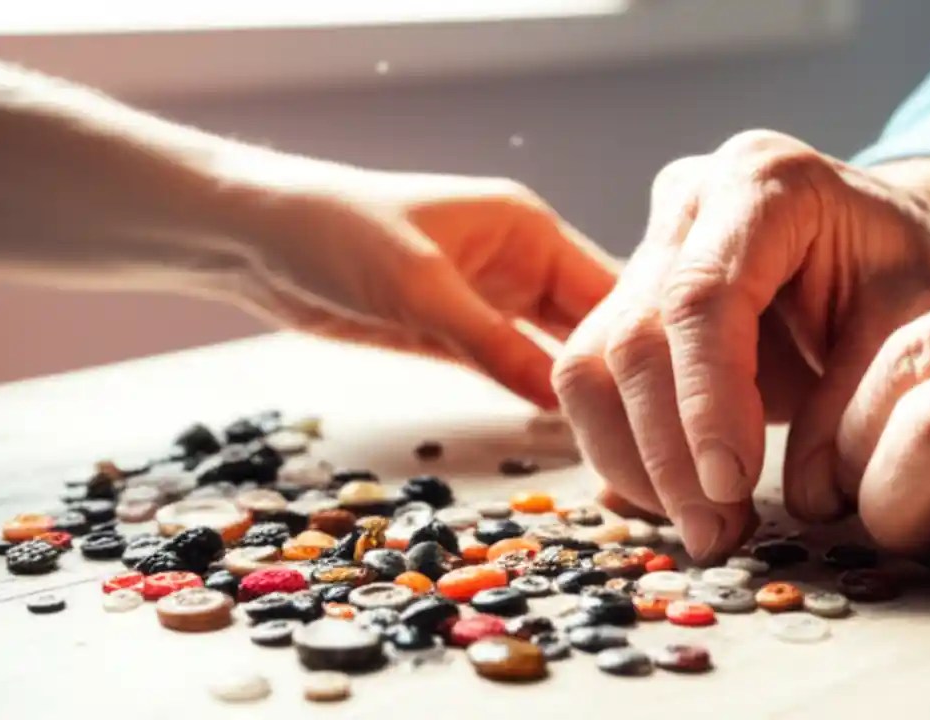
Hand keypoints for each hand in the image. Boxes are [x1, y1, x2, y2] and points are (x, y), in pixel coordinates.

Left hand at [215, 168, 616, 407]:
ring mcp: (491, 299)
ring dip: (578, 387)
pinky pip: (512, 367)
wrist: (259, 239)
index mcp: (527, 227)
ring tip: (620, 437)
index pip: (607, 284)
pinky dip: (533, 394)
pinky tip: (563, 427)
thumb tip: (563, 396)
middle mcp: (520, 261)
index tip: (671, 392)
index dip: (638, 336)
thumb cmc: (339, 235)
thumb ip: (494, 342)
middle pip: (589, 321)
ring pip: (554, 349)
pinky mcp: (458, 333)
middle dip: (616, 369)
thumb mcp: (423, 288)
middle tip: (654, 429)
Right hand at [551, 130, 929, 560]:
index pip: (701, 299)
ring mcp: (646, 248)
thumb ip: (864, 396)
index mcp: (761, 182)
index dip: (706, 402)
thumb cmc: (903, 260)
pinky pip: (593, 382)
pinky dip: (623, 449)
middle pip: (633, 338)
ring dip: (634, 461)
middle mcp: (686, 204)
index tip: (732, 485)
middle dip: (666, 453)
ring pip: (590, 365)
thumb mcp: (918, 313)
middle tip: (718, 533)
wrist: (882, 229)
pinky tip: (672, 496)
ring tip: (702, 524)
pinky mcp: (626, 298)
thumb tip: (806, 494)